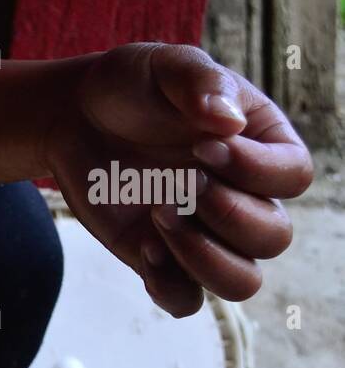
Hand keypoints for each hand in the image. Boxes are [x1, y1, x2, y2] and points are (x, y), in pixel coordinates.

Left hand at [43, 43, 312, 316]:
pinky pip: (186, 300)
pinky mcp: (161, 259)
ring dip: (204, 257)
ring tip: (159, 215)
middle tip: (178, 184)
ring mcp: (204, 233)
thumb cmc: (131, 86)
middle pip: (275, 237)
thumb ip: (198, 83)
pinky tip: (144, 247)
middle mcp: (243, 197)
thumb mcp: (163, 66)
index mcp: (261, 146)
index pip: (293, 176)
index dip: (254, 170)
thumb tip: (227, 122)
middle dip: (227, 215)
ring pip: (242, 282)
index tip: (202, 147)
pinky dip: (170, 287)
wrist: (75, 117)